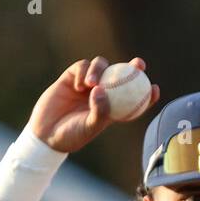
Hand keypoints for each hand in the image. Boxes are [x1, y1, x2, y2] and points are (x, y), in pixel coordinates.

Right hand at [27, 55, 160, 154]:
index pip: (133, 99)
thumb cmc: (70, 136)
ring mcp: (87, 84)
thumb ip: (99, 112)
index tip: (155, 89)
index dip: (146, 93)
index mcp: (112, 108)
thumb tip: (103, 91)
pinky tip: (81, 84)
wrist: (45, 133)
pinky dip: (84, 72)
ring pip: (101, 66)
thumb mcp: (88, 128)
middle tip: (139, 64)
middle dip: (133, 67)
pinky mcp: (71, 77)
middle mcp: (102, 93)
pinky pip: (82, 66)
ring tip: (93, 83)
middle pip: (122, 75)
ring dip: (100, 70)